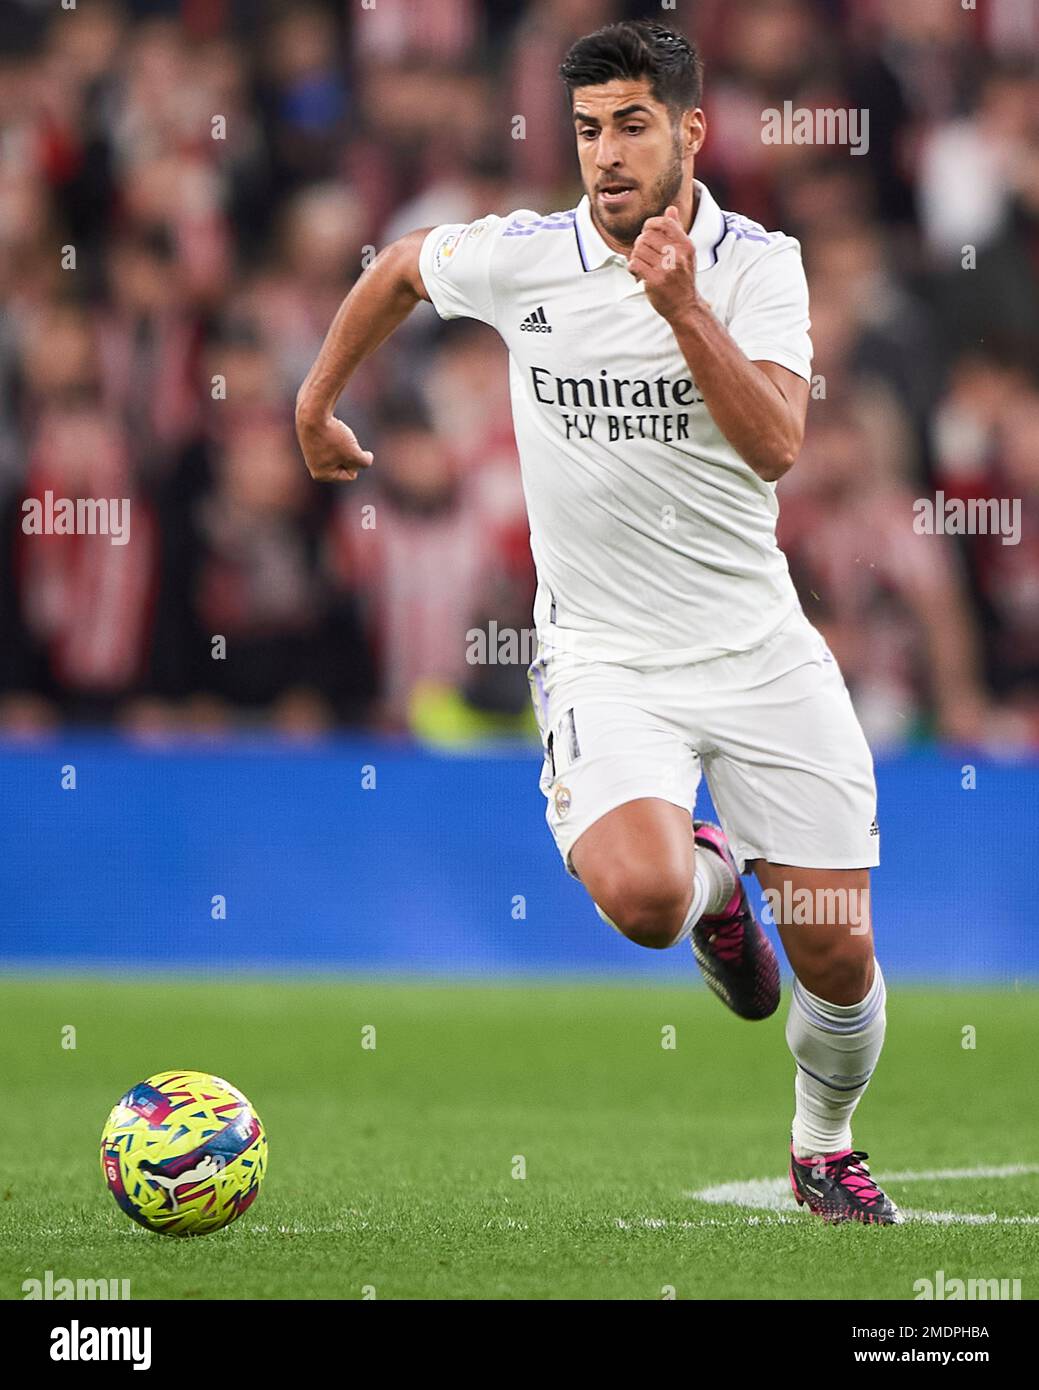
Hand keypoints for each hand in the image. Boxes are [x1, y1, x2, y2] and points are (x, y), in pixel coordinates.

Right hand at [296, 410, 372, 482]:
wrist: (313, 412)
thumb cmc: (333, 436)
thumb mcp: (354, 454)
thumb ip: (365, 462)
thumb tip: (367, 458)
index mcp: (321, 475)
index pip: (350, 475)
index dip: (354, 461)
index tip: (345, 449)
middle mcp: (314, 466)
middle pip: (345, 464)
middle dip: (348, 452)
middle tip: (339, 440)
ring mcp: (311, 452)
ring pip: (341, 451)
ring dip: (343, 442)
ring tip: (333, 434)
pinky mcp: (312, 439)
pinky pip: (334, 440)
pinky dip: (336, 433)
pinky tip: (328, 427)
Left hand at [628, 205, 698, 323]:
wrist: (685, 306)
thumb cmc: (682, 278)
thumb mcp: (685, 253)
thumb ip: (677, 231)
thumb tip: (670, 209)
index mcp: (686, 245)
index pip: (664, 222)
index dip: (650, 225)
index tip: (647, 234)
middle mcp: (678, 255)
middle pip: (647, 236)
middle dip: (640, 244)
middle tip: (643, 254)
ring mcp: (667, 268)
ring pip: (638, 249)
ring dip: (635, 256)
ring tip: (641, 264)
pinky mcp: (655, 281)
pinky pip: (635, 264)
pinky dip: (632, 267)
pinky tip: (637, 271)